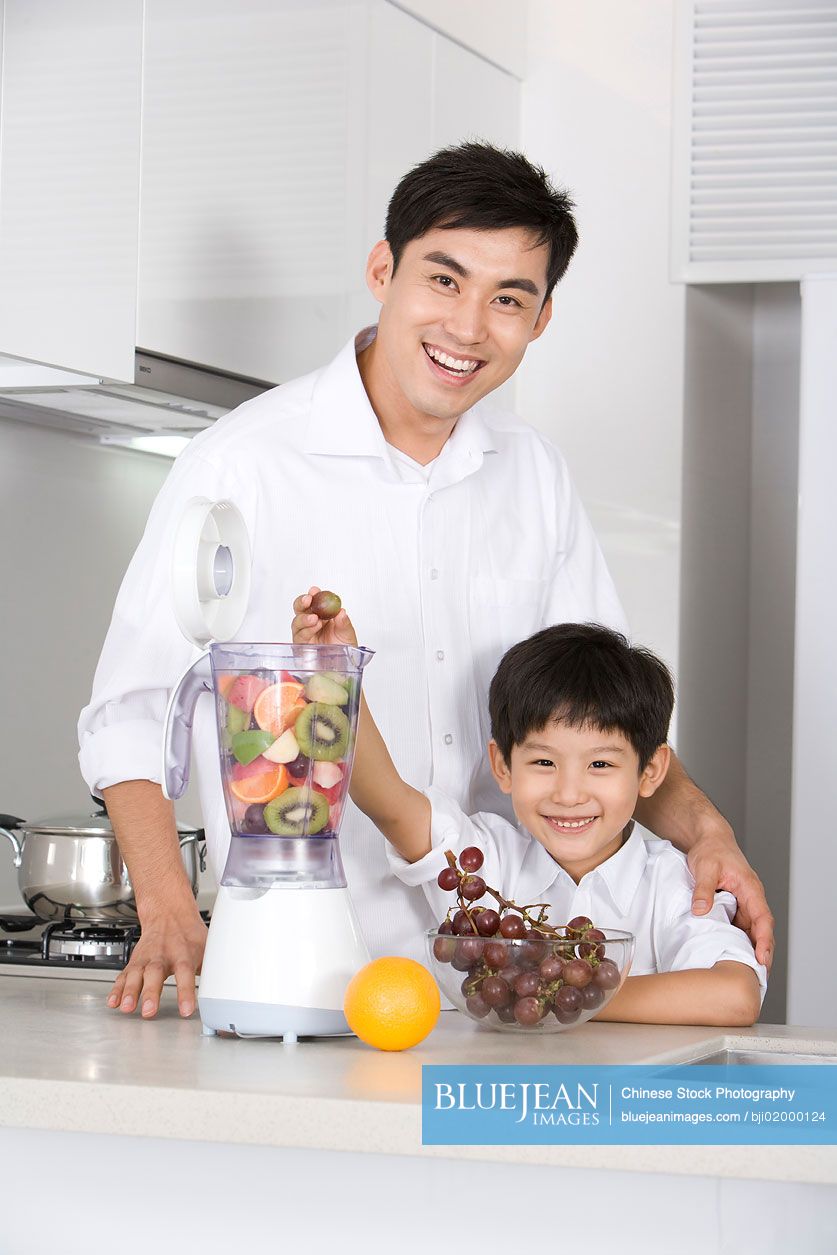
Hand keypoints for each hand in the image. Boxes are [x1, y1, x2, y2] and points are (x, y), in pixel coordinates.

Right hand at [106, 895, 207, 1017]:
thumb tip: (230, 987)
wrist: (169, 915)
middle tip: (149, 1011)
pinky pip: (124, 976)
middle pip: (156, 974)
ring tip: (127, 1008)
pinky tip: (114, 1002)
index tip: (187, 1010)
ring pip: (136, 974)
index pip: (186, 973)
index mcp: (184, 953)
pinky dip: (117, 989)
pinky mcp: (134, 962)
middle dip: (151, 993)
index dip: (186, 992)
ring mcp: (146, 959)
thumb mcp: (207, 947)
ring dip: (130, 992)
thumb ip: (213, 968)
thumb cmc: (189, 935)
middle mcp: (163, 955)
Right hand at [292, 586, 357, 646]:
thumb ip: (344, 623)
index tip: (314, 591)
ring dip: (304, 618)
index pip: (314, 602)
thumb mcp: (348, 634)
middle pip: (300, 609)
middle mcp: (312, 622)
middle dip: (302, 602)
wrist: (343, 666)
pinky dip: (306, 630)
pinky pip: (299, 635)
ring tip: (315, 619)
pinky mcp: (301, 645)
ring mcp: (305, 633)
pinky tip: (314, 627)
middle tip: (309, 600)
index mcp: (322, 615)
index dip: (312, 595)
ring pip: (297, 622)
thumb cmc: (344, 648)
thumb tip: (341, 612)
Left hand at [687, 836, 774, 969]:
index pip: (763, 918)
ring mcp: (743, 903)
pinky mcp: (733, 906)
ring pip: (750, 930)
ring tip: (744, 972)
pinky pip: (738, 926)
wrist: (708, 839)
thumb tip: (701, 911)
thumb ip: (704, 890)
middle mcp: (750, 898)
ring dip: (749, 948)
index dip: (764, 940)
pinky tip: (730, 954)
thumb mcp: (705, 867)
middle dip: (761, 952)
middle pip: (760, 930)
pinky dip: (737, 940)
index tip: (762, 958)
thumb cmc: (711, 850)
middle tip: (757, 975)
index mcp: (750, 889)